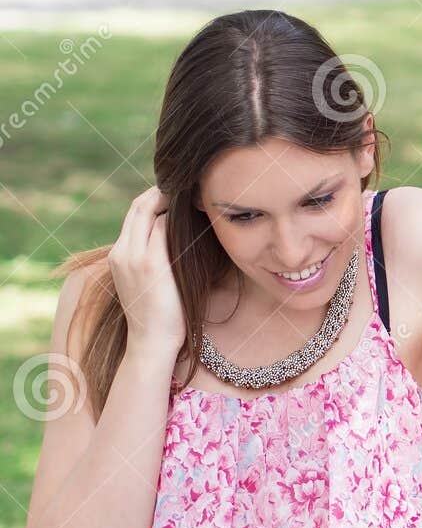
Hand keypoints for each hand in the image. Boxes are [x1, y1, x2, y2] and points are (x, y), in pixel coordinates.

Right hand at [107, 187, 184, 355]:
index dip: (153, 198)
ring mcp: (134, 257)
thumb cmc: (158, 313)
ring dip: (172, 201)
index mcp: (118, 254)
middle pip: (139, 206)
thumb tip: (175, 236)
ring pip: (150, 213)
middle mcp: (121, 251)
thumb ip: (152, 256)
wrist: (152, 340)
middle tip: (188, 186)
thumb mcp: (147, 280)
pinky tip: (196, 213)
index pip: (134, 214)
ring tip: (195, 195)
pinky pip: (163, 228)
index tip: (176, 192)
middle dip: (161, 191)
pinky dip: (177, 217)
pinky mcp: (151, 264)